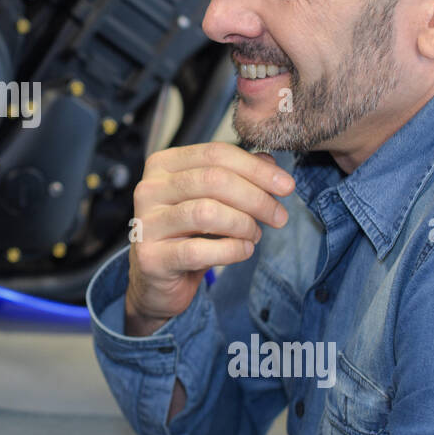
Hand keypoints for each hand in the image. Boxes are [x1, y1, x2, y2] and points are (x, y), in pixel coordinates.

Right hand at [127, 143, 293, 334]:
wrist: (157, 281)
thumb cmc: (187, 234)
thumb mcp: (212, 199)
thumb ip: (237, 175)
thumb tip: (269, 160)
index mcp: (163, 165)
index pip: (215, 153)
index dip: (257, 169)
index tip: (286, 186)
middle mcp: (149, 189)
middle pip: (214, 179)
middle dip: (256, 198)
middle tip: (279, 216)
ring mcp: (146, 224)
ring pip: (207, 212)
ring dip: (244, 224)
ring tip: (255, 235)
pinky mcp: (151, 258)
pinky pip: (200, 250)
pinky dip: (232, 250)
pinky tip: (244, 250)